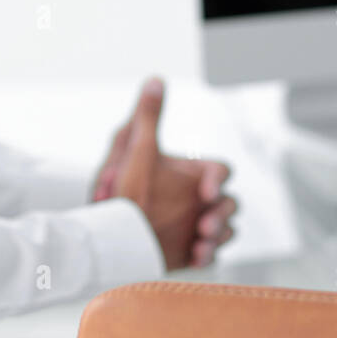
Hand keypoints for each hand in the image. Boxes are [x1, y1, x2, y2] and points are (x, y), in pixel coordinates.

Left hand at [94, 77, 236, 269]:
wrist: (106, 236)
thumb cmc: (121, 191)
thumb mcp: (135, 152)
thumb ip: (147, 116)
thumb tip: (154, 80)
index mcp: (190, 174)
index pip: (221, 171)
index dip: (218, 180)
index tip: (205, 193)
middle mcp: (197, 199)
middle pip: (230, 201)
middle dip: (223, 212)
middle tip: (205, 225)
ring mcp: (197, 224)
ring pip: (226, 227)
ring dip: (220, 233)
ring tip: (202, 241)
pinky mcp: (191, 250)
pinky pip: (212, 252)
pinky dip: (208, 254)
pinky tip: (195, 257)